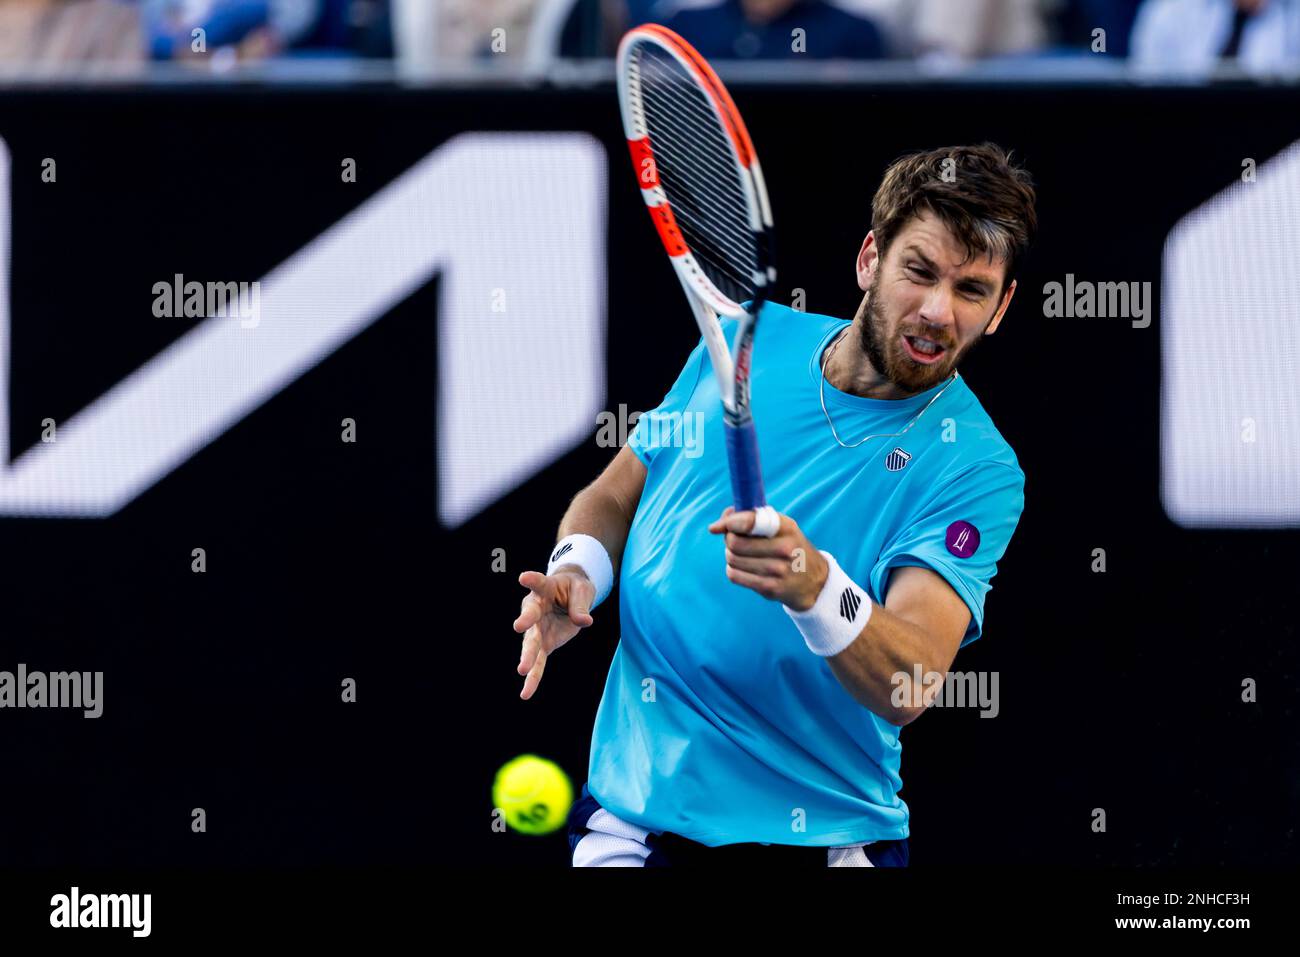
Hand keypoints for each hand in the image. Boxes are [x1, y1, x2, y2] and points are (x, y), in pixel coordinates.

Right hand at [512, 567, 595, 699]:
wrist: (570, 595)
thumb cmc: (574, 588)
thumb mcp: (582, 591)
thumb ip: (580, 606)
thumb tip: (584, 621)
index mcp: (544, 589)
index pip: (538, 583)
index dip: (531, 580)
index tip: (523, 577)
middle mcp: (535, 609)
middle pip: (530, 616)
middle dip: (526, 622)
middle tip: (518, 626)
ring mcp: (537, 629)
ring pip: (531, 644)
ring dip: (527, 657)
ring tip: (522, 669)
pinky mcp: (544, 644)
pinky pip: (538, 662)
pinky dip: (534, 677)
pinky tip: (526, 693)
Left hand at [707, 506, 828, 610]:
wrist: (813, 581)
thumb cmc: (788, 547)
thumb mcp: (780, 527)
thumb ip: (750, 519)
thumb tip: (715, 527)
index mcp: (787, 528)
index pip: (751, 522)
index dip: (730, 522)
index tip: (720, 526)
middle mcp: (785, 549)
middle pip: (735, 543)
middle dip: (728, 539)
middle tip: (734, 539)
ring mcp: (778, 571)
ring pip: (732, 559)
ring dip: (730, 555)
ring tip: (742, 554)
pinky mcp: (769, 588)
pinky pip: (734, 576)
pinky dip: (733, 569)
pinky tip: (744, 567)